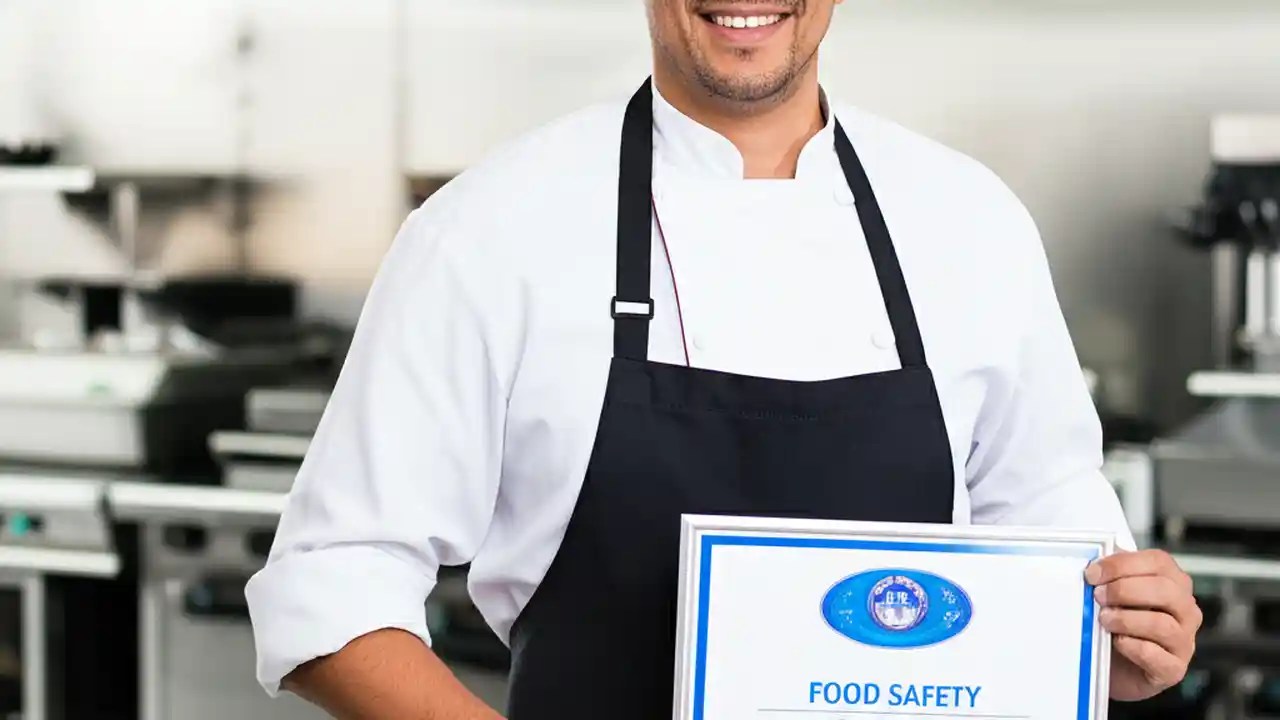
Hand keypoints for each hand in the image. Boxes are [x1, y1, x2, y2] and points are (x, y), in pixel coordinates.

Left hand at [1086, 550, 1201, 701]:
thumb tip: (1096, 567)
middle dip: (1124, 590)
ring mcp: (1184, 641)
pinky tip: (1117, 643)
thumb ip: (1111, 578)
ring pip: (1162, 624)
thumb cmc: (1115, 627)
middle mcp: (1185, 610)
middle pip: (1165, 590)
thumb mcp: (1113, 596)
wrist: (1115, 669)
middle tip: (1098, 596)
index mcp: (1173, 583)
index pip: (1158, 562)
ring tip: (1104, 620)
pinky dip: (1132, 647)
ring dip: (1126, 619)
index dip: (1122, 564)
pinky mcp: (1174, 669)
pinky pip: (1157, 655)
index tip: (1093, 573)